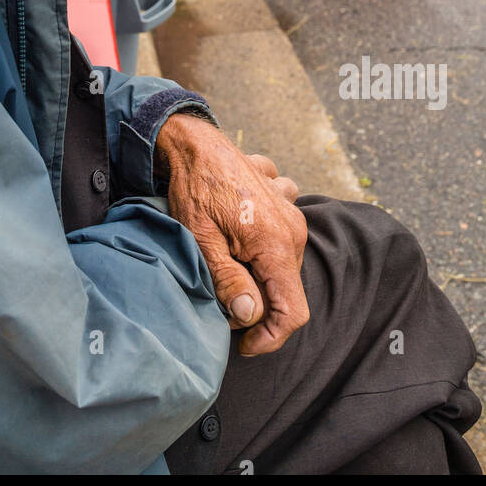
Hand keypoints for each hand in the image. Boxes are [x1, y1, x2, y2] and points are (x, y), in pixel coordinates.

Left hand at [155, 115, 308, 356]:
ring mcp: (290, 210)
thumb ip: (228, 282)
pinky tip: (236, 231)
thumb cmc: (194, 189)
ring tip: (225, 259)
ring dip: (257, 271)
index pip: (292, 312)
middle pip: (285, 289)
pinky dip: (261, 241)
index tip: (243, 343)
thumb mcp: (202, 242)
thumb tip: (250, 317)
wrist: (193, 141)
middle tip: (220, 294)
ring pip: (282, 263)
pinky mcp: (282, 199)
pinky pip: (280, 232)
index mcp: (277, 244)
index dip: (269, 338)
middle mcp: (293, 228)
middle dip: (257, 302)